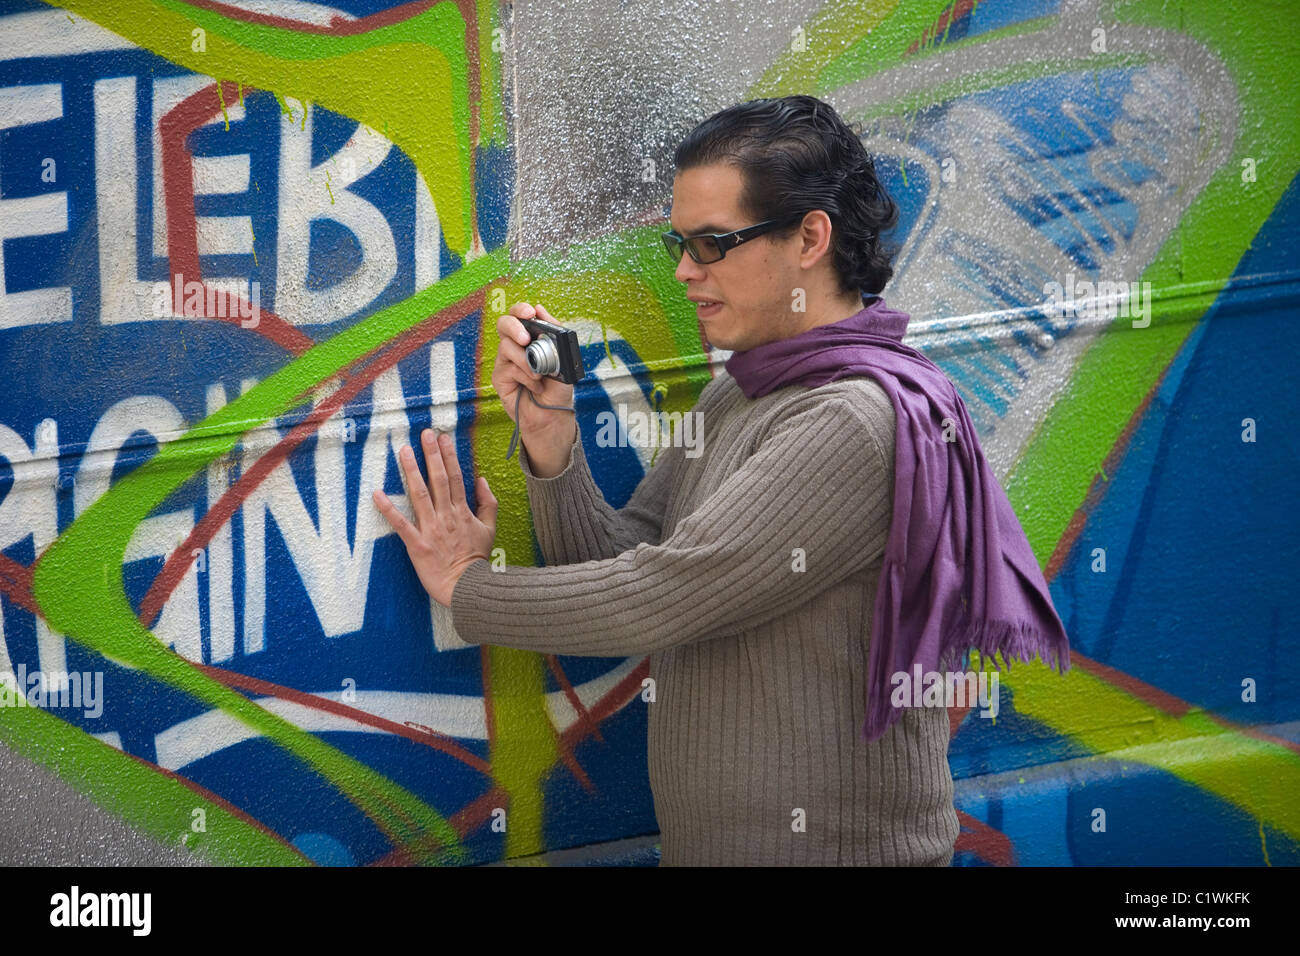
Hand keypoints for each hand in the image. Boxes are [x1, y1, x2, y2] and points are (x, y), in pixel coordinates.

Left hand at [372, 429, 497, 606]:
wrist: (469, 587)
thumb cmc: (477, 560)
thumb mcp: (489, 529)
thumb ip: (487, 503)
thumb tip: (481, 480)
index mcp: (462, 512)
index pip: (456, 477)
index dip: (449, 456)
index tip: (443, 437)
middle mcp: (447, 516)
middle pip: (439, 480)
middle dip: (431, 455)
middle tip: (424, 434)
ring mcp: (432, 529)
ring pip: (420, 495)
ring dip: (412, 471)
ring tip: (404, 451)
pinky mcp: (418, 545)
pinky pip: (401, 525)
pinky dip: (389, 509)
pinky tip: (377, 494)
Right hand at [492, 302, 575, 454]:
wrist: (553, 414)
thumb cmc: (557, 387)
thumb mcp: (562, 356)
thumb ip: (553, 332)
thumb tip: (540, 309)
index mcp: (530, 338)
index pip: (519, 316)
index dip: (520, 310)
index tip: (530, 312)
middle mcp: (515, 346)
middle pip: (503, 324)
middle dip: (514, 327)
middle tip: (526, 339)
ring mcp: (506, 361)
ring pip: (506, 347)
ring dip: (526, 361)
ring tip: (539, 374)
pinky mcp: (500, 377)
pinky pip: (508, 368)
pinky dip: (525, 376)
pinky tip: (534, 386)